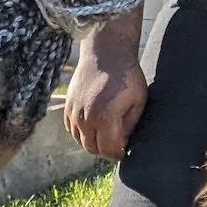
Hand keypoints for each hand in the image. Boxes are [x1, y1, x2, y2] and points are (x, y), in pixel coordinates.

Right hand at [65, 36, 146, 160]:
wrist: (106, 52)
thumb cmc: (127, 76)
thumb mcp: (138, 101)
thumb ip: (130, 126)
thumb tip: (122, 145)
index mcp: (105, 117)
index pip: (108, 150)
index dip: (118, 154)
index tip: (124, 151)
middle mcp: (86, 118)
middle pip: (93, 148)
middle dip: (105, 150)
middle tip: (116, 144)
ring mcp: (74, 113)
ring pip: (81, 141)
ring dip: (94, 141)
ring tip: (106, 134)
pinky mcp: (68, 107)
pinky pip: (73, 130)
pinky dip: (83, 132)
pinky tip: (95, 124)